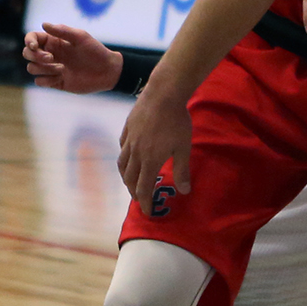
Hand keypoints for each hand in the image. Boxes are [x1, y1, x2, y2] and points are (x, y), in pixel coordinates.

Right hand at [23, 23, 122, 92]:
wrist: (107, 71)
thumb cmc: (96, 51)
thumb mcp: (81, 38)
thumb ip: (63, 31)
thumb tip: (44, 24)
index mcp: (54, 42)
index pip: (32, 39)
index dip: (29, 41)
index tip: (35, 46)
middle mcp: (50, 54)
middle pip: (27, 54)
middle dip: (35, 56)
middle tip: (52, 58)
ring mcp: (52, 69)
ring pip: (32, 68)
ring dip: (43, 69)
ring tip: (61, 69)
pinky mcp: (55, 82)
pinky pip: (39, 81)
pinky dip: (46, 80)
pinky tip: (61, 77)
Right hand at [119, 86, 192, 204]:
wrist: (163, 93)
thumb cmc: (177, 121)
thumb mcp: (184, 147)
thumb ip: (182, 170)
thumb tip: (184, 191)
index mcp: (149, 161)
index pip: (144, 188)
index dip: (145, 202)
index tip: (147, 212)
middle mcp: (135, 153)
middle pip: (130, 178)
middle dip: (134, 191)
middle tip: (140, 198)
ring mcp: (128, 139)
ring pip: (122, 164)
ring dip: (126, 177)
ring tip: (131, 182)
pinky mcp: (127, 127)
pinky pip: (122, 147)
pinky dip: (124, 158)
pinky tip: (128, 156)